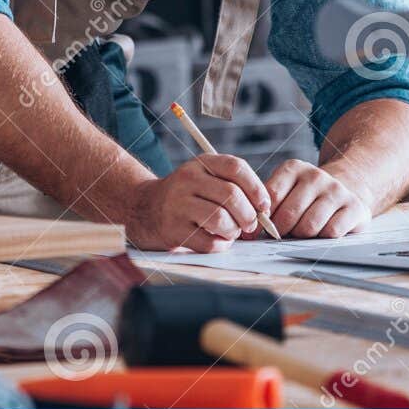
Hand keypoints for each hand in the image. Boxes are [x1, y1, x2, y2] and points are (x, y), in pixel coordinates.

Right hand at [127, 154, 274, 251]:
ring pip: (221, 219)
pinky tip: (217, 240)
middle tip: (250, 225)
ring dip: (233, 231)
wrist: (144, 208)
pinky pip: (209, 241)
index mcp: (201, 163)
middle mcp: (188, 179)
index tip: (264, 205)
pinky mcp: (174, 229)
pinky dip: (220, 244)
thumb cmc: (185, 196)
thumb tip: (263, 209)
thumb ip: (232, 185)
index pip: (236, 167)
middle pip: (231, 195)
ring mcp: (179, 204)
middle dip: (248, 215)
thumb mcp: (204, 177)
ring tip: (231, 232)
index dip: (256, 188)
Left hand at [259, 158, 371, 238]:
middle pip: (289, 214)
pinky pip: (331, 232)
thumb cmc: (306, 197)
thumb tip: (250, 230)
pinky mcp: (355, 207)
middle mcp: (316, 176)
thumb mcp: (286, 190)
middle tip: (283, 234)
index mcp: (294, 168)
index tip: (259, 229)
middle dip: (282, 230)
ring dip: (302, 236)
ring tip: (302, 232)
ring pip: (309, 226)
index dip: (263, 218)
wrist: (346, 190)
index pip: (271, 196)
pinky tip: (322, 232)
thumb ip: (268, 204)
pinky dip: (323, 238)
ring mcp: (337, 191)